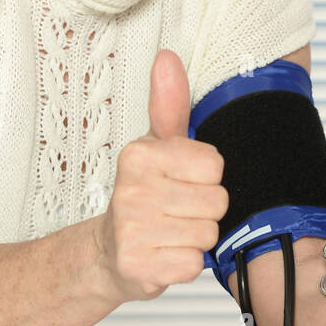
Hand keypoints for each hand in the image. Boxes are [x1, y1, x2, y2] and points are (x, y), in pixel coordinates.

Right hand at [95, 50, 227, 301]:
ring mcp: (132, 230)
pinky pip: (194, 263)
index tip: (182, 181)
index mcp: (140, 155)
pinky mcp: (138, 267)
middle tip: (177, 210)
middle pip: (217, 201)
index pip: (215, 166)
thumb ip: (170, 104)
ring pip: (208, 234)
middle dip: (204, 209)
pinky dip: (185, 263)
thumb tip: (168, 58)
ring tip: (171, 231)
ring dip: (196, 237)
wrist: (108, 253)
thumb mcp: (156, 145)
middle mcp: (132, 190)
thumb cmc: (142, 194)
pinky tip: (165, 253)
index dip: (206, 177)